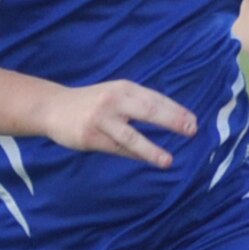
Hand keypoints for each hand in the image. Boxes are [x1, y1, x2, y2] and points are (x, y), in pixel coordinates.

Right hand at [45, 81, 197, 168]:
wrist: (53, 107)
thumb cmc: (94, 103)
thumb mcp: (117, 95)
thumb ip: (141, 103)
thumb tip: (178, 119)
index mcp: (124, 88)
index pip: (155, 98)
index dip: (176, 110)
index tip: (194, 121)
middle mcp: (113, 100)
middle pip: (147, 110)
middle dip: (171, 121)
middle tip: (191, 131)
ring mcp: (101, 119)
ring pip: (130, 136)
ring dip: (151, 149)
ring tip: (168, 161)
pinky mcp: (90, 136)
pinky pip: (117, 149)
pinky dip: (134, 156)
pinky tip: (148, 161)